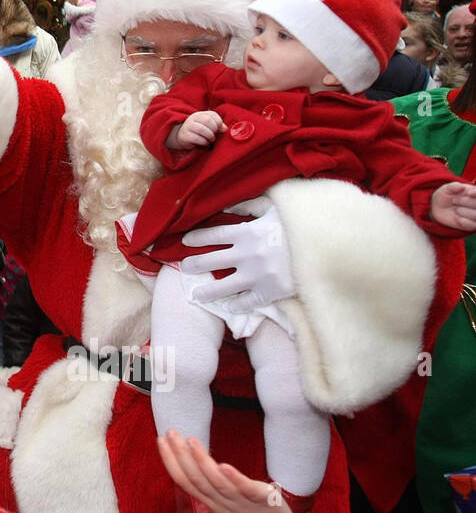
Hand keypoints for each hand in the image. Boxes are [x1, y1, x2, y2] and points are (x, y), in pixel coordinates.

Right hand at [157, 431, 300, 512]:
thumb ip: (208, 482)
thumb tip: (193, 457)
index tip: (161, 440)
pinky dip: (234, 478)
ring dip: (202, 462)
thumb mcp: (221, 499)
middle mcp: (221, 501)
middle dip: (180, 455)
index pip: (184, 480)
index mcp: (210, 500)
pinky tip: (224, 465)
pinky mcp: (262, 499)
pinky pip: (246, 490)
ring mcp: (240, 501)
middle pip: (196, 479)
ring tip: (191, 441)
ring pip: (216, 483)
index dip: (170, 460)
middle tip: (171, 434)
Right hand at [167, 111, 223, 149]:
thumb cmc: (199, 131)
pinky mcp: (185, 136)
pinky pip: (196, 138)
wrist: (183, 137)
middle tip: (215, 134)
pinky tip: (205, 142)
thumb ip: (217, 125)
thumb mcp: (208, 126)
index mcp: (200, 114)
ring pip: (201, 129)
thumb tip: (225, 129)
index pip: (212, 114)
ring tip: (211, 139)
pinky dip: (204, 141)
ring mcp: (188, 127)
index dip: (219, 122)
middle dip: (214, 128)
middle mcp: (193, 118)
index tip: (220, 129)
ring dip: (210, 135)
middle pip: (207, 120)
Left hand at [180, 196, 295, 310]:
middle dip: (194, 265)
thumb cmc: (300, 224)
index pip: (213, 235)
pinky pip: (248, 301)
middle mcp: (246, 255)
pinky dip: (237, 305)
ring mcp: (257, 276)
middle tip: (184, 268)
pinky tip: (229, 307)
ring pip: (224, 287)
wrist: (328, 247)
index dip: (197, 238)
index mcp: (246, 232)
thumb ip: (249, 206)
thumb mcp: (275, 207)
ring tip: (196, 295)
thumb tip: (227, 208)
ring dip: (207, 291)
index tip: (186, 241)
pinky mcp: (270, 292)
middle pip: (211, 261)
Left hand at [430, 181, 475, 230]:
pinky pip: (473, 225)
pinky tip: (457, 218)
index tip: (469, 193)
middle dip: (467, 202)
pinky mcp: (472, 225)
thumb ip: (453, 186)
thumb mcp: (446, 189)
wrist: (438, 207)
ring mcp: (475, 214)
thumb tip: (461, 187)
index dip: (475, 193)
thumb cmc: (445, 195)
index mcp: (474, 192)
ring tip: (456, 210)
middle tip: (454, 200)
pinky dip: (465, 222)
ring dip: (466, 212)